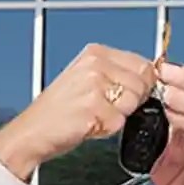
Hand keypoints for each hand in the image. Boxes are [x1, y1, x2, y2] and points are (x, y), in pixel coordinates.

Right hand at [0, 44, 156, 180]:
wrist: (32, 131)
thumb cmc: (59, 109)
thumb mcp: (86, 78)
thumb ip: (116, 72)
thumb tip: (151, 76)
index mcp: (95, 53)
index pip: (143, 64)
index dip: (143, 84)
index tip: (129, 94)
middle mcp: (95, 65)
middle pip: (142, 84)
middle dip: (132, 101)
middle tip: (107, 108)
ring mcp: (94, 85)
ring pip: (133, 103)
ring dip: (118, 116)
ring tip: (95, 115)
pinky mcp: (93, 108)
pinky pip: (119, 122)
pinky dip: (107, 129)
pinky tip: (89, 124)